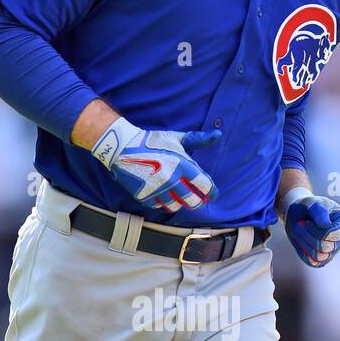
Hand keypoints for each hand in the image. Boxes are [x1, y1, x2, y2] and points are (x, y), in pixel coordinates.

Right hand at [91, 116, 218, 213]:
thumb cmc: (151, 141)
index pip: (205, 185)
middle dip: (198, 202)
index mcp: (182, 166)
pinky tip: (163, 196)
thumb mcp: (175, 138)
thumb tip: (217, 134)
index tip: (212, 193)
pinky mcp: (145, 196)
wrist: (122, 147)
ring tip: (179, 198)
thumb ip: (197, 139)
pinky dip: (162, 203)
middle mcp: (172, 180)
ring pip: (175, 206)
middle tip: (198, 200)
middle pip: (192, 201)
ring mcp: (158, 190)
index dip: (212, 191)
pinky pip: (158, 206)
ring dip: (179, 203)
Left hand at [283, 188, 339, 266]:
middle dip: (308, 236)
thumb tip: (325, 224)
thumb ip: (318, 210)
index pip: (335, 234)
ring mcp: (335, 249)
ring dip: (304, 243)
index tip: (307, 222)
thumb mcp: (310, 202)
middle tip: (300, 225)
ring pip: (320, 256)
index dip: (317, 231)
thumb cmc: (307, 206)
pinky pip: (314, 262)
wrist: (298, 214)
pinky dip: (304, 252)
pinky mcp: (324, 259)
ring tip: (299, 231)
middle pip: (327, 246)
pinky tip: (301, 241)